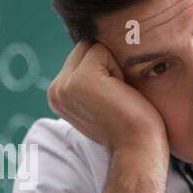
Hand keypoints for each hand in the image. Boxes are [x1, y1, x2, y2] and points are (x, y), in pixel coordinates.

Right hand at [47, 39, 168, 163]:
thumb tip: (96, 43)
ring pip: (92, 46)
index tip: (111, 98)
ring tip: (117, 94)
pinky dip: (118, 66)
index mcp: (58, 94)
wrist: (137, 149)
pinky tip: (120, 92)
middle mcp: (55, 89)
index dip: (104, 68)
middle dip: (107, 63)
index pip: (81, 55)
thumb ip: (90, 75)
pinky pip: (101, 49)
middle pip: (84, 46)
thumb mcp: (101, 98)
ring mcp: (64, 85)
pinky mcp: (79, 80)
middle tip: (116, 96)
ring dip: (112, 64)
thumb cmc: (130, 124)